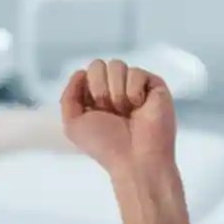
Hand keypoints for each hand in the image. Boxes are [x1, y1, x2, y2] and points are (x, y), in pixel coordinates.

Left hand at [60, 59, 175, 176]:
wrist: (135, 158)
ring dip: (116, 93)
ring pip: (117, 65)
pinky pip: (136, 72)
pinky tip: (139, 107)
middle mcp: (116, 89)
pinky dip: (133, 92)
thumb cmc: (105, 145)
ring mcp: (135, 86)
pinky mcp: (154, 85)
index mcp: (98, 96)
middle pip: (98, 65)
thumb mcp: (73, 125)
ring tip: (125, 112)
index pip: (87, 72)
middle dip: (99, 89)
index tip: (94, 110)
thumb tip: (80, 72)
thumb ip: (69, 96)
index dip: (87, 89)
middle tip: (110, 111)